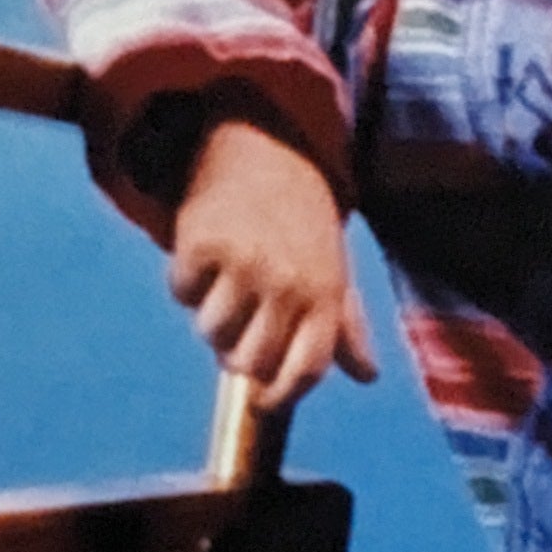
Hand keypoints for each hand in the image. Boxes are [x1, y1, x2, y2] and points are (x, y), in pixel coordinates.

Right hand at [166, 114, 378, 412]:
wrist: (265, 151)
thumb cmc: (301, 222)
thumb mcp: (334, 268)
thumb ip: (346, 327)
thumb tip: (367, 376)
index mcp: (325, 296)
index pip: (306, 370)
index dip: (282, 395)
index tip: (262, 401)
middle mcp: (289, 284)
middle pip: (249, 363)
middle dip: (237, 354)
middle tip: (238, 326)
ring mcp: (246, 264)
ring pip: (211, 331)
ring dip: (210, 315)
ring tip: (226, 281)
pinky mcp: (205, 242)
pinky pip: (183, 293)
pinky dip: (187, 281)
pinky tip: (206, 254)